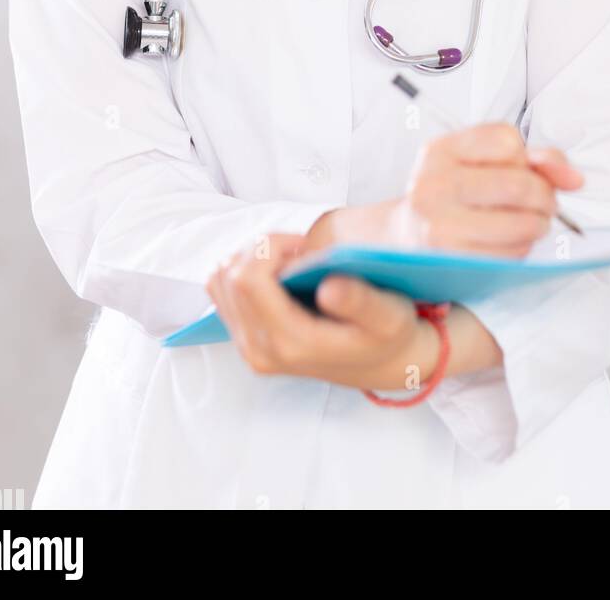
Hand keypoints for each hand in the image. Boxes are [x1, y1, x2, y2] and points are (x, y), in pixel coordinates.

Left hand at [205, 232, 438, 391]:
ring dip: (251, 257)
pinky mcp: (246, 340)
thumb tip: (327, 287)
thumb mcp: (390, 316)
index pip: (248, 279)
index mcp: (290, 343)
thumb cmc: (388, 335)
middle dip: (261, 248)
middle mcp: (260, 351)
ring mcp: (249, 348)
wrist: (381, 365)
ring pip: (219, 281)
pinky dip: (244, 270)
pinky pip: (222, 292)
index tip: (303, 245)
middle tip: (299, 250)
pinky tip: (278, 272)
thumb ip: (361, 301)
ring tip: (289, 261)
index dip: (269, 247)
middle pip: (229, 276)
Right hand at [383, 123, 583, 257]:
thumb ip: (532, 160)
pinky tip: (508, 242)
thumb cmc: (451, 195)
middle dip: (545, 197)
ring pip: (521, 223)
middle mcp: (434, 183)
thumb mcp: (479, 162)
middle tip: (545, 204)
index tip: (523, 170)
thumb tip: (574, 178)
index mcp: (441, 150)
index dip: (526, 158)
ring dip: (537, 225)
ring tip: (528, 223)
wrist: (405, 236)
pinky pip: (511, 253)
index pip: (507, 140)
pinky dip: (522, 248)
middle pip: (519, 184)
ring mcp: (439, 224)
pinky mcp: (452, 259)